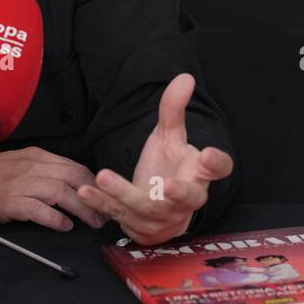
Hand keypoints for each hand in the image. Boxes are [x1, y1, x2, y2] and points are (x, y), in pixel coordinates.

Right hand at [0, 146, 105, 231]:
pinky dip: (54, 218)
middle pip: (71, 178)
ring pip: (59, 192)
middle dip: (91, 196)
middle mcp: (30, 166)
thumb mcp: (21, 164)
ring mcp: (20, 184)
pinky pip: (38, 209)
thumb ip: (46, 171)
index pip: (73, 165)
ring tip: (90, 221)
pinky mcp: (10, 201)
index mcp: (36, 156)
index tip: (102, 196)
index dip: (91, 182)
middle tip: (102, 213)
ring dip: (79, 209)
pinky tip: (64, 225)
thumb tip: (75, 184)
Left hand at [76, 73, 233, 245]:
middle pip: (188, 198)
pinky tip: (85, 191)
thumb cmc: (167, 167)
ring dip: (123, 193)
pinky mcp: (138, 226)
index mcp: (199, 175)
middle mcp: (186, 200)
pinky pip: (119, 215)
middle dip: (180, 194)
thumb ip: (174, 109)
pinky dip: (101, 203)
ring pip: (145, 207)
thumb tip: (185, 77)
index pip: (218, 169)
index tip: (209, 155)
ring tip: (104, 176)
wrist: (156, 207)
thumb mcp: (169, 136)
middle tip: (170, 186)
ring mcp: (162, 216)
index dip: (216, 163)